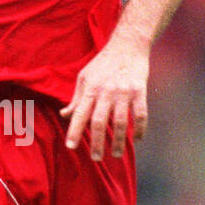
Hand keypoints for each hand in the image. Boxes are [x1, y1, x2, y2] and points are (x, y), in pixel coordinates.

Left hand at [60, 31, 149, 158]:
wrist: (128, 45)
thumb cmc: (102, 63)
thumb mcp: (84, 77)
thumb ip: (76, 98)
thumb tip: (64, 115)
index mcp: (91, 88)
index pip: (80, 113)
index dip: (74, 131)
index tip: (71, 147)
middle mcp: (106, 91)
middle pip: (100, 122)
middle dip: (97, 142)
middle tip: (95, 158)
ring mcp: (124, 92)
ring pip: (121, 122)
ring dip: (119, 141)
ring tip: (116, 154)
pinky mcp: (140, 91)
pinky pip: (140, 114)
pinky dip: (140, 129)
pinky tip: (138, 139)